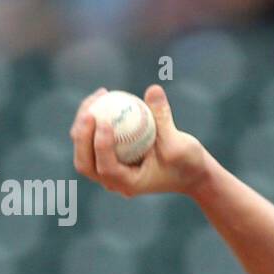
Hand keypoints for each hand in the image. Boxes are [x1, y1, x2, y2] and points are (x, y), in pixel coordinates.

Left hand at [70, 84, 211, 196]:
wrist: (192, 174)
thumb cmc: (189, 163)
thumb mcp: (181, 143)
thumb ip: (164, 118)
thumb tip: (154, 89)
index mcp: (128, 184)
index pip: (106, 167)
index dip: (100, 144)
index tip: (104, 120)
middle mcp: (114, 182)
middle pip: (85, 162)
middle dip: (81, 136)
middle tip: (90, 112)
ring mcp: (109, 172)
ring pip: (84, 151)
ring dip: (83, 125)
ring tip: (98, 97)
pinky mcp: (111, 159)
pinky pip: (93, 140)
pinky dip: (94, 121)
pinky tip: (104, 97)